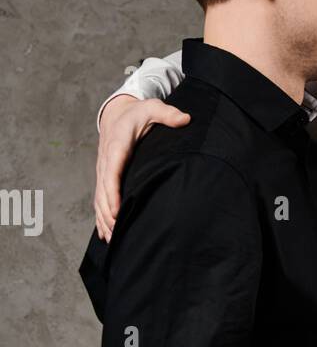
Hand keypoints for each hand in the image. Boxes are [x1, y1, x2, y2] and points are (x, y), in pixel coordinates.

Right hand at [94, 94, 189, 239]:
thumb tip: (186, 119)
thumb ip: (168, 114)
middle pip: (103, 191)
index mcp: (117, 145)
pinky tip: (105, 234)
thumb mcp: (153, 107)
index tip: (116, 212)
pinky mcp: (105, 177)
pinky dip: (101, 217)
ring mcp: (104, 170)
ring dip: (104, 219)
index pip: (112, 172)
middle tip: (117, 233)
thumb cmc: (138, 113)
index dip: (112, 193)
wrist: (118, 113)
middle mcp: (106, 160)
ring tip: (112, 239)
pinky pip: (100, 199)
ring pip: (99, 198)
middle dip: (108, 213)